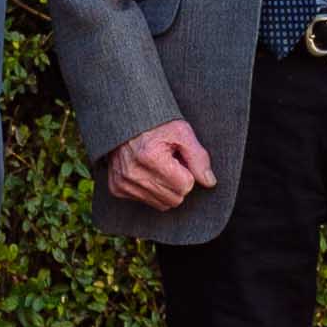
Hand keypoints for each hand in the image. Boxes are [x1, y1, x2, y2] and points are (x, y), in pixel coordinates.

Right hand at [101, 119, 215, 211]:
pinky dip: (151, 190)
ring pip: (162, 204)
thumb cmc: (156, 124)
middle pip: (175, 199)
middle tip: (171, 164)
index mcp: (151, 157)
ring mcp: (123, 182)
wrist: (123, 122)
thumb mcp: (181, 132)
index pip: (185, 186)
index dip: (188, 173)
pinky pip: (146, 202)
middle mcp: (133, 173)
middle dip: (178, 183)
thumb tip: (209, 182)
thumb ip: (198, 157)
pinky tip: (147, 172)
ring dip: (166, 189)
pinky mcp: (117, 189)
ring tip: (159, 167)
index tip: (180, 160)